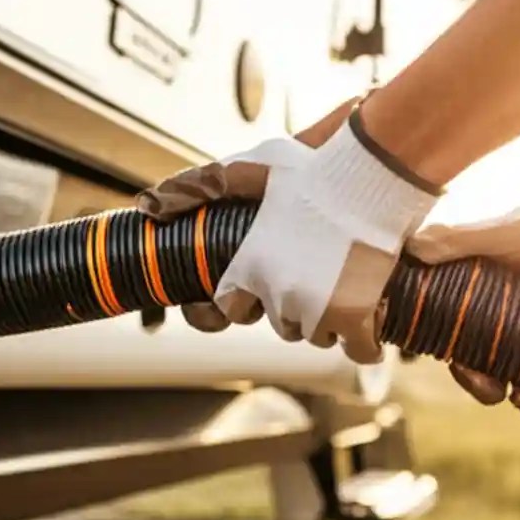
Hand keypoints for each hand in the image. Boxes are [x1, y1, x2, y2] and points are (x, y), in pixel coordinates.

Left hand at [136, 100, 439, 362]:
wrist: (371, 174)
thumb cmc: (314, 170)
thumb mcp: (253, 169)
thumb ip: (201, 186)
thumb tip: (148, 206)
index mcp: (248, 266)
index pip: (229, 309)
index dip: (247, 302)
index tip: (263, 295)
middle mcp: (276, 294)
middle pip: (281, 325)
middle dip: (293, 308)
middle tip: (314, 279)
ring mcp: (316, 309)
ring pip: (317, 337)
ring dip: (328, 322)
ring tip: (343, 289)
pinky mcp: (356, 317)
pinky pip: (358, 351)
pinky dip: (365, 343)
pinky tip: (370, 325)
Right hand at [406, 192, 519, 419]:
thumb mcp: (511, 234)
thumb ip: (462, 241)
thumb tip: (412, 248)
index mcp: (472, 284)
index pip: (440, 321)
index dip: (439, 345)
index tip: (450, 358)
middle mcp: (495, 309)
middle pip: (469, 355)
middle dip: (473, 379)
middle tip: (487, 386)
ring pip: (505, 373)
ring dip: (509, 394)